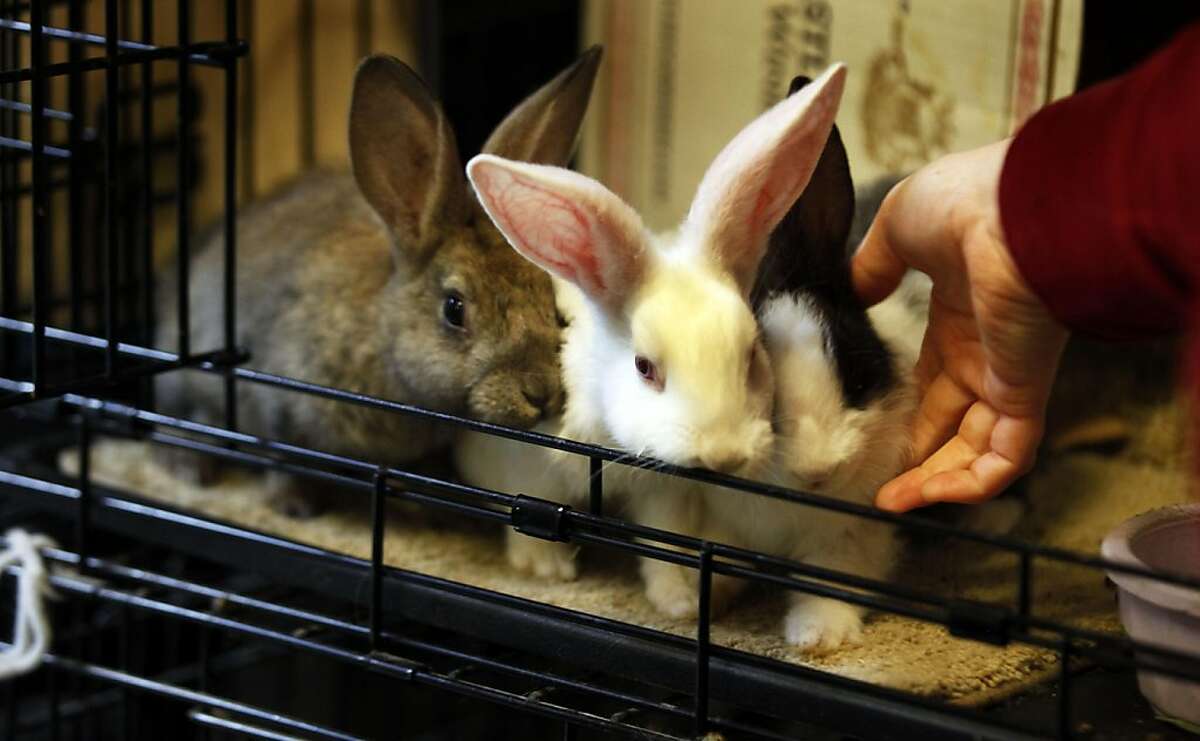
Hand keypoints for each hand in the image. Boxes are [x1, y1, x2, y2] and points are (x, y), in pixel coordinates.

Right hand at [851, 140, 1068, 511]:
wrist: (1007, 207)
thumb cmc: (960, 203)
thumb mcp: (896, 228)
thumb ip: (872, 265)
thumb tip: (852, 289)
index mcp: (959, 314)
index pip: (934, 376)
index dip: (907, 406)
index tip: (873, 427)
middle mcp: (984, 350)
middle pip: (952, 419)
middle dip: (917, 452)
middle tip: (877, 479)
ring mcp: (1006, 373)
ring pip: (977, 447)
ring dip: (935, 479)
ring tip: (890, 503)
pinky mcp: (1021, 391)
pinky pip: (1005, 455)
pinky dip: (971, 483)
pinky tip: (928, 496)